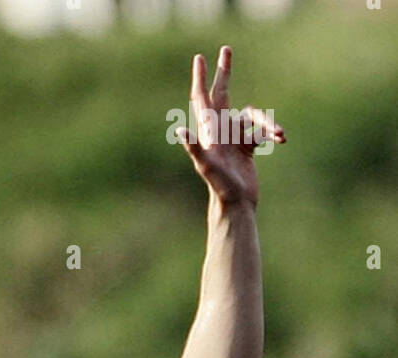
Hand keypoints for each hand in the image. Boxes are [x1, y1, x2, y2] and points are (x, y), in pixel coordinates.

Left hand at [176, 47, 283, 206]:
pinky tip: (280, 139)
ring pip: (253, 115)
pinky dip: (271, 132)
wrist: (235, 205)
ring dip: (267, 121)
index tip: (200, 58)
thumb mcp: (206, 165)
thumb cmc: (220, 186)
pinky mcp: (246, 147)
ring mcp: (234, 138)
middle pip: (223, 94)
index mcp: (209, 131)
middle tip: (226, 49)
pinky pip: (261, 131)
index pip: (202, 98)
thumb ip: (194, 147)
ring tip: (279, 134)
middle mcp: (220, 131)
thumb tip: (179, 130)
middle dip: (224, 72)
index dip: (201, 78)